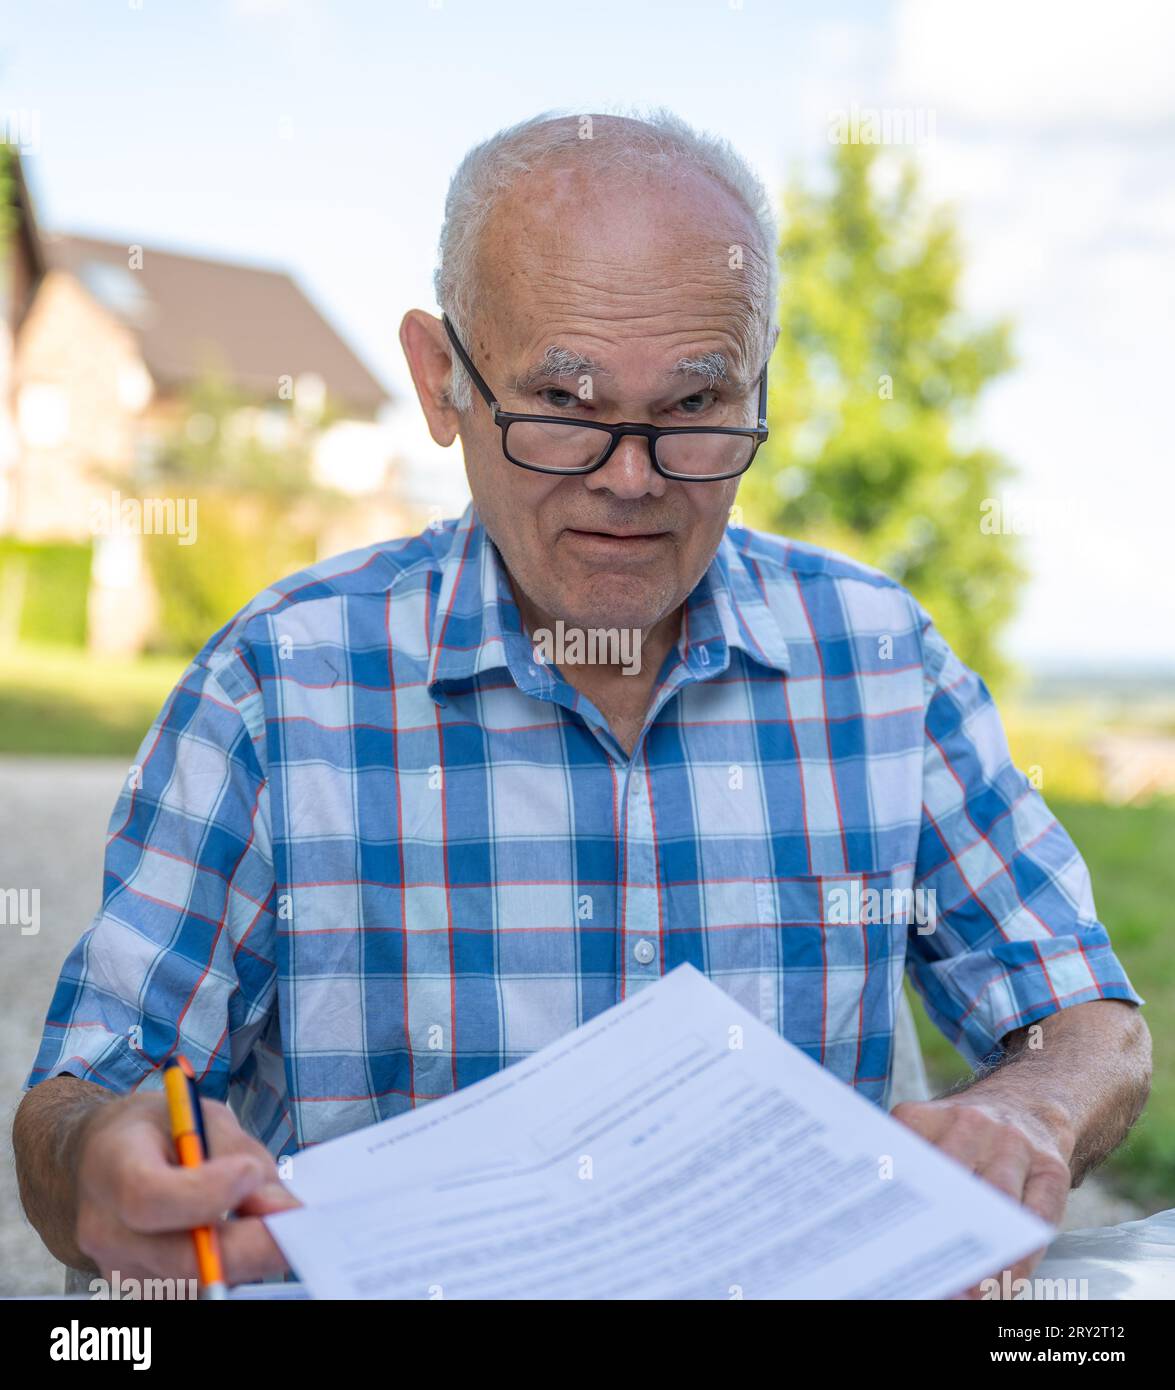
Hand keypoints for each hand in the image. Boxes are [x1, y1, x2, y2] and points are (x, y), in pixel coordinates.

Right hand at [73, 1088, 300, 1288]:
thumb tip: (281, 1208)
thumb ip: (240, 1153)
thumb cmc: (155, 1131)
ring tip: (272, 1225)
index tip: (249, 1173)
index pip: (149, 1197)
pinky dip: (229, 1268)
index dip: (205, 1192)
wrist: (100, 1160)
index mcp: (113, 1168)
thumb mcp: (198, 1114)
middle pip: (178, 1258)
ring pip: (194, 1283)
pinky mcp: (141, 1291)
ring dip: (244, 1258)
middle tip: (297, 1226)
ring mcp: (119, 1269)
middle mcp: (106, 1228)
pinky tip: (246, 1239)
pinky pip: (194, 1289)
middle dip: (249, 1246)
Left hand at [891, 1096, 1072, 1298]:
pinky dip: (1022, 1256)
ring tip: (967, 1295)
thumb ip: (905, 1171)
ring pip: (998, 1200)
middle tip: (931, 1279)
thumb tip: (882, 1233)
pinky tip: (1005, 1284)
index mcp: (927, 1118)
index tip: (889, 1249)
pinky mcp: (1050, 1167)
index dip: (898, 1209)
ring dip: (983, 1254)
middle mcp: (971, 1124)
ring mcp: (1014, 1144)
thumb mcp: (926, 1134)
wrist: (1029, 1101)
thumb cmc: (965, 1135)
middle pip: (953, 1183)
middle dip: (940, 1235)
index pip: (905, 1165)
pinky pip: (1038, 1216)